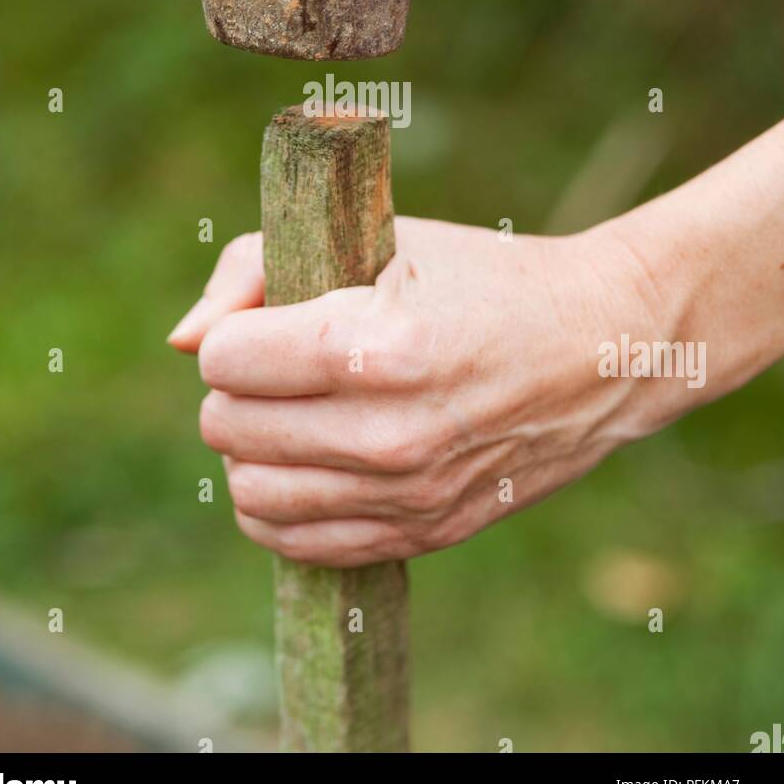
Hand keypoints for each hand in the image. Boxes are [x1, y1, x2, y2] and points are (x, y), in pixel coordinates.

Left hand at [168, 216, 673, 566]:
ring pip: (249, 493)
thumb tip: (183, 341)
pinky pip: (295, 544)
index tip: (275, 321)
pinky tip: (313, 461)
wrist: (601, 349)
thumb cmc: (485, 279)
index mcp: (373, 347)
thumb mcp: (381, 240)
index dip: (238, 332)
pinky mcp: (420, 534)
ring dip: (254, 448)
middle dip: (239, 388)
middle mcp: (385, 434)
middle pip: (225, 427)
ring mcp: (405, 496)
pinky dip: (281, 503)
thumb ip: (258, 268)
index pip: (224, 359)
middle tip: (286, 364)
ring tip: (296, 412)